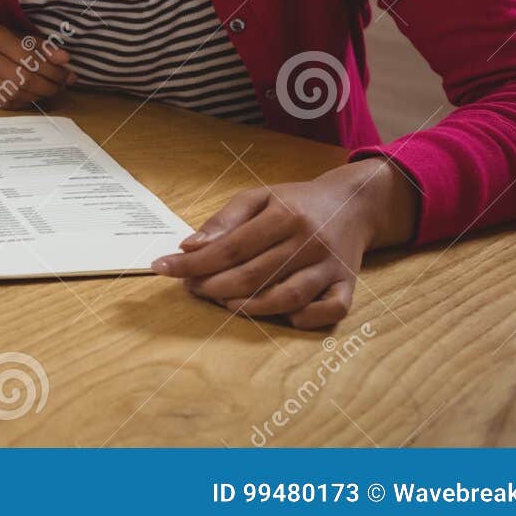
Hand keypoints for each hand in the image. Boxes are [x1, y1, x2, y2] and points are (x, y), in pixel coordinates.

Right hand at [0, 19, 75, 108]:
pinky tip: (33, 96)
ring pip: (14, 93)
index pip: (29, 58)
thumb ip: (44, 48)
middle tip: (60, 86)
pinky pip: (4, 103)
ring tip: (50, 91)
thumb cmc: (3, 41)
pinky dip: (23, 102)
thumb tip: (65, 60)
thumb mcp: (22, 37)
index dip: (52, 70)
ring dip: (38, 96)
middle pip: (22, 79)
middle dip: (47, 86)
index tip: (67, 75)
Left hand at [150, 158, 418, 328]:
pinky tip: (281, 315)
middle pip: (254, 274)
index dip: (194, 262)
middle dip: (213, 286)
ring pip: (288, 296)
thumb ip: (224, 220)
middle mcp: (309, 241)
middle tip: (191, 288)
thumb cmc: (296, 202)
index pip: (231, 246)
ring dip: (250, 306)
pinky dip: (305, 318)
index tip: (163, 268)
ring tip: (222, 302)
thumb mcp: (259, 197)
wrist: (353, 204)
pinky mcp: (349, 285)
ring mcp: (331, 266)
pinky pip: (329, 310)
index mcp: (285, 215)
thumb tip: (189, 247)